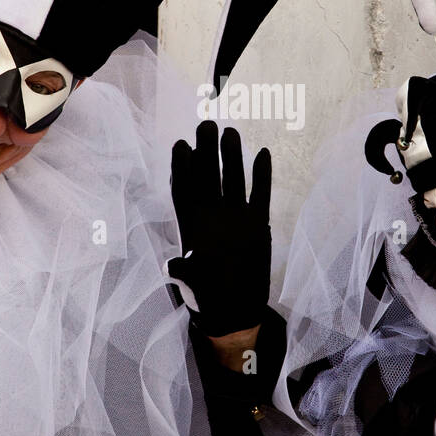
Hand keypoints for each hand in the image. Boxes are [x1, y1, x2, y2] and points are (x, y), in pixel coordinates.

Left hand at [169, 120, 271, 336]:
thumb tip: (172, 264)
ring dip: (232, 157)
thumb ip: (184, 273)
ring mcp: (235, 218)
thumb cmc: (207, 299)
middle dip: (206, 151)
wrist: (235, 310)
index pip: (184, 190)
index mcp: (192, 226)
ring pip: (233, 180)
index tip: (181, 145)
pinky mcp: (257, 225)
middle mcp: (213, 216)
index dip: (182, 168)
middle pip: (208, 177)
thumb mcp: (192, 287)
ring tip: (232, 132)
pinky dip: (261, 176)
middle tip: (206, 125)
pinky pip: (259, 195)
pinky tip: (263, 154)